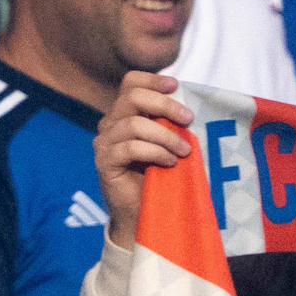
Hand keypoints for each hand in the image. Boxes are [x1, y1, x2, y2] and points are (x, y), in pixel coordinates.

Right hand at [93, 70, 197, 247]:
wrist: (144, 215)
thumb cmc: (160, 178)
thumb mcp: (167, 144)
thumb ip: (170, 125)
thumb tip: (190, 109)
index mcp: (125, 114)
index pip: (131, 83)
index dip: (152, 80)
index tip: (175, 85)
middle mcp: (110, 124)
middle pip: (132, 97)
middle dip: (164, 105)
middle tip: (188, 119)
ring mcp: (104, 143)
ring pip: (133, 124)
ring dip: (165, 136)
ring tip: (183, 151)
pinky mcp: (104, 163)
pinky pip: (129, 148)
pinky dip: (154, 152)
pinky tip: (169, 162)